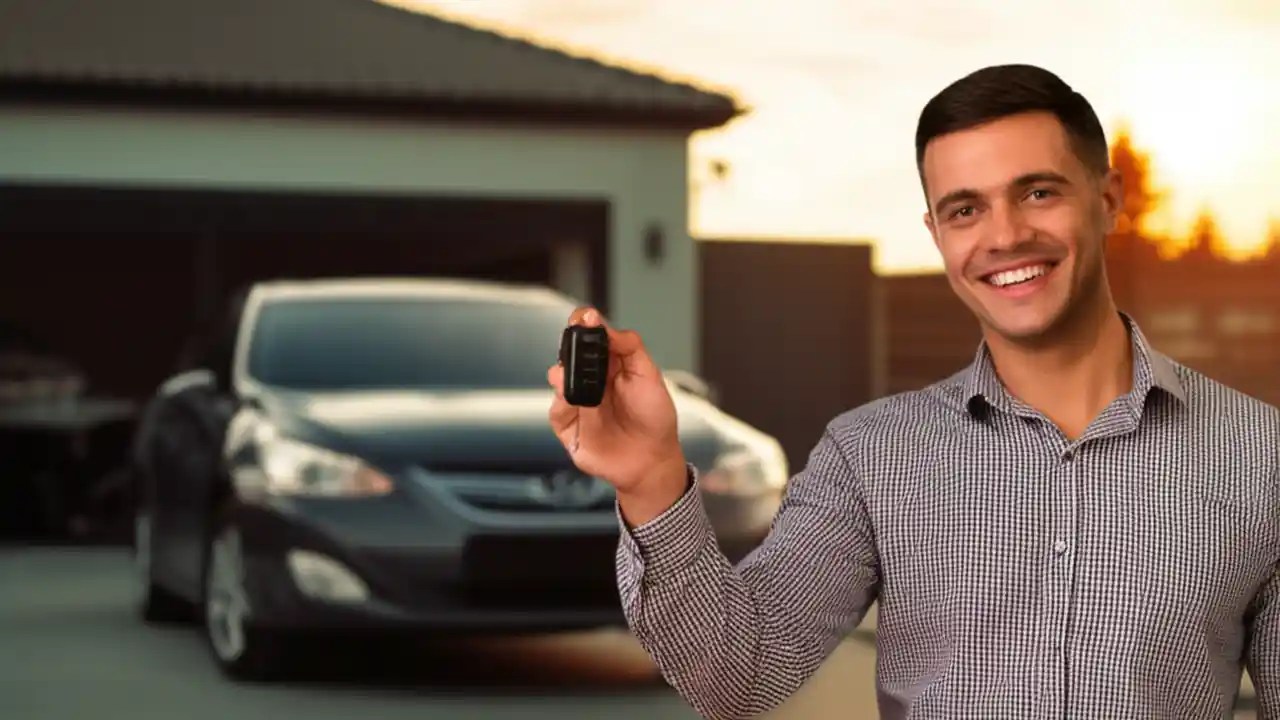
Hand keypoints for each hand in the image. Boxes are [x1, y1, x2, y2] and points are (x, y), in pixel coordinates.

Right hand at [547, 307, 686, 497]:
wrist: (652, 460)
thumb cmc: (654, 419)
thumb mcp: (649, 375)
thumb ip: (629, 347)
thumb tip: (606, 327)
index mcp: (610, 363)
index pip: (590, 336)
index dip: (584, 324)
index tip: (584, 318)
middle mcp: (591, 380)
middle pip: (569, 355)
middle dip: (568, 348)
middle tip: (574, 344)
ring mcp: (579, 402)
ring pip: (558, 380)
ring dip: (562, 375)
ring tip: (568, 374)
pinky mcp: (570, 425)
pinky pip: (556, 410)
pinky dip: (561, 402)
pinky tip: (572, 400)